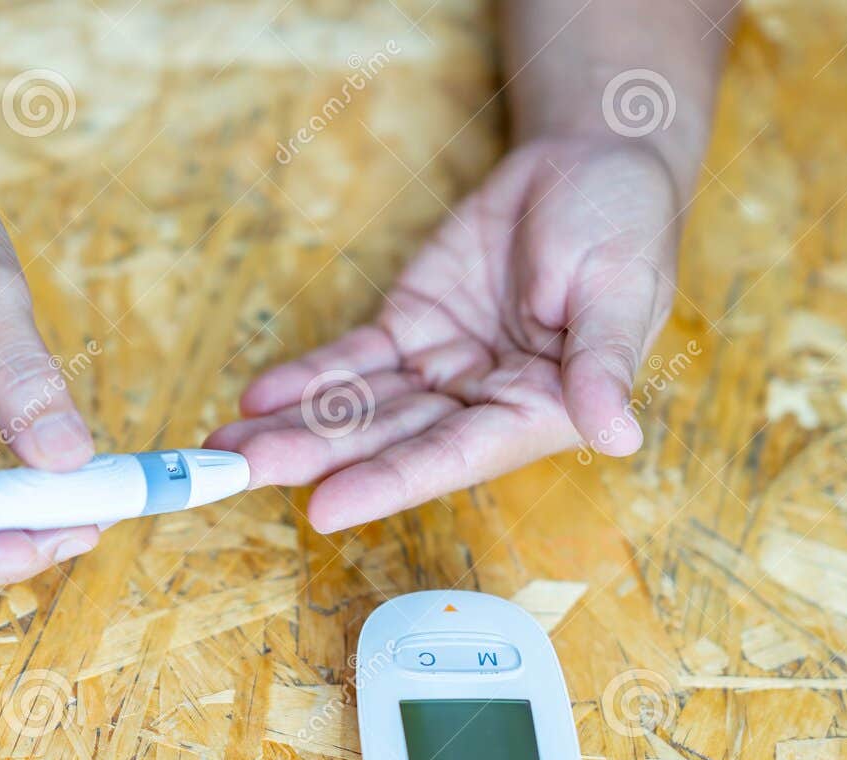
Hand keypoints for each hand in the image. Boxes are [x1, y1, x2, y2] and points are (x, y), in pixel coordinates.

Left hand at [207, 136, 681, 531]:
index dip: (387, 483)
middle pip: (384, 439)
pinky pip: (349, 360)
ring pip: (356, 407)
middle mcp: (479, 404)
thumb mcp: (623, 291)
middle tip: (236, 473)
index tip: (323, 508)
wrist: (589, 164)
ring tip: (222, 449)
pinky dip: (303, 379)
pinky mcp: (408, 329)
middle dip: (310, 456)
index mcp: (537, 412)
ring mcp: (438, 369)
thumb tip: (618, 438)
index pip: (451, 458)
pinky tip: (255, 400)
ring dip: (290, 428)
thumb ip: (604, 366)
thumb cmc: (625, 227)